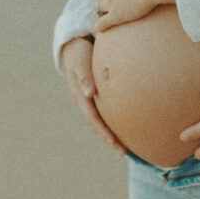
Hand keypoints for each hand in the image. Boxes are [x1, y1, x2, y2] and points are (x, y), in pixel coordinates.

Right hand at [59, 36, 126, 155]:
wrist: (73, 45)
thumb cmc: (79, 52)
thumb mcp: (80, 61)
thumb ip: (84, 75)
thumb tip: (89, 94)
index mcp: (80, 96)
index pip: (94, 119)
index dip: (104, 133)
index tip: (116, 144)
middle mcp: (84, 102)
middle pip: (97, 126)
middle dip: (109, 140)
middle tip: (125, 153)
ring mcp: (88, 100)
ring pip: (100, 122)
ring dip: (111, 134)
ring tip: (126, 147)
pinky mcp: (95, 96)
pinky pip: (104, 113)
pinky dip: (113, 123)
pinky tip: (125, 127)